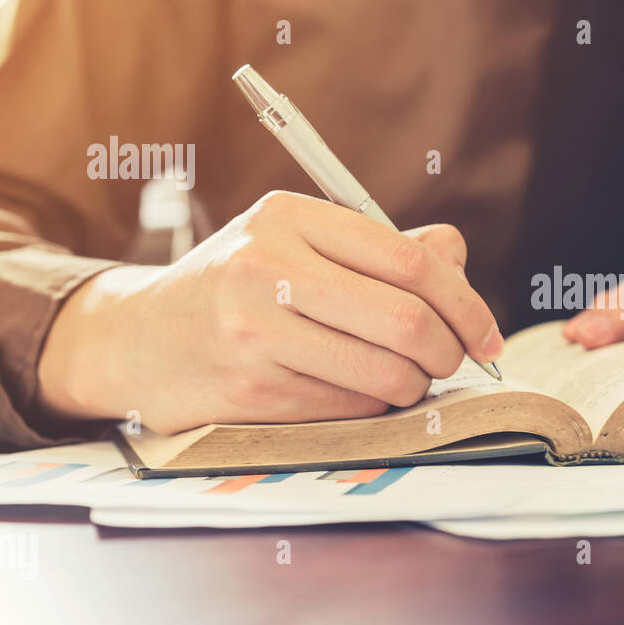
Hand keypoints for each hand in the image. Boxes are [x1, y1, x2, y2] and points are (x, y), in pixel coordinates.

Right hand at [37, 190, 503, 431]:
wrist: (137, 339)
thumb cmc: (237, 286)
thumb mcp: (295, 243)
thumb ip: (378, 248)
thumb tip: (455, 253)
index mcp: (288, 218)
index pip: (410, 261)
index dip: (466, 304)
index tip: (486, 335)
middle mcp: (266, 267)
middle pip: (406, 321)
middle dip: (449, 351)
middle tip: (453, 362)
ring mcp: (252, 332)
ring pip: (385, 373)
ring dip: (414, 386)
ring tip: (404, 377)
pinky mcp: (248, 390)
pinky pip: (350, 407)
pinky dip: (373, 406)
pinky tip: (358, 392)